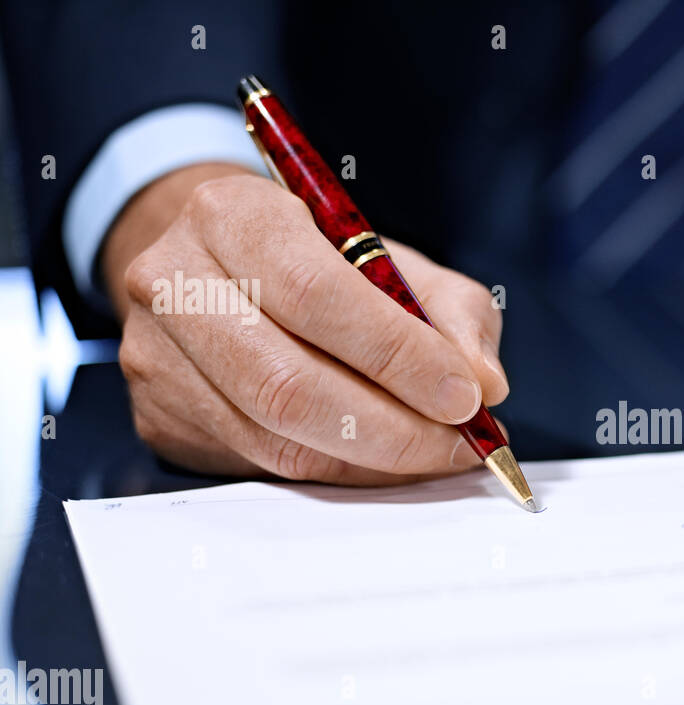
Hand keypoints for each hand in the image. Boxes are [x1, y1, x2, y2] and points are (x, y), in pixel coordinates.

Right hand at [103, 164, 507, 484]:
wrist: (218, 266)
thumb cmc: (315, 259)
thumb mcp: (395, 258)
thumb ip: (453, 312)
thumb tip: (485, 383)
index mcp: (233, 214)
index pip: (315, 293)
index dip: (397, 355)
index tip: (464, 397)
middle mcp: (175, 280)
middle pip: (287, 382)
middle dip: (393, 427)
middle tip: (458, 443)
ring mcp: (157, 354)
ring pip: (276, 436)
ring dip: (374, 459)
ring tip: (436, 452)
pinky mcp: (162, 415)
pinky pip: (264, 463)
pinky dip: (342, 470)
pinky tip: (385, 460)